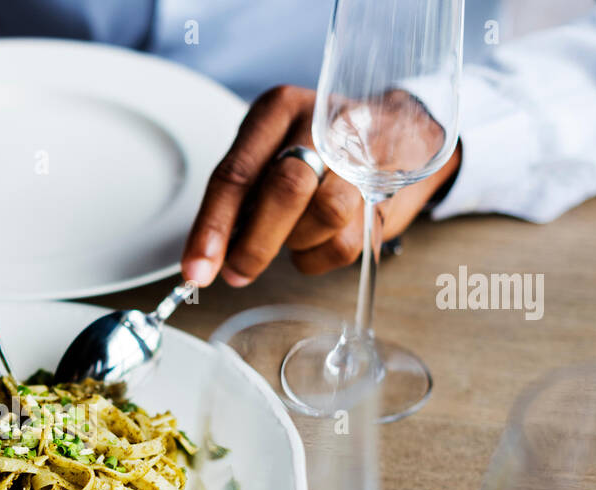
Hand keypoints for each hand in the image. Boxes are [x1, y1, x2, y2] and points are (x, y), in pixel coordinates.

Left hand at [181, 85, 460, 286]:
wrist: (398, 129)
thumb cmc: (313, 148)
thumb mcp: (268, 150)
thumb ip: (239, 196)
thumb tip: (209, 256)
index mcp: (278, 109)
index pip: (238, 172)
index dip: (213, 227)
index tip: (197, 269)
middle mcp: (322, 123)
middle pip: (286, 189)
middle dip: (256, 244)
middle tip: (236, 272)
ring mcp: (362, 154)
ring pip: (325, 214)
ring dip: (298, 243)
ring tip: (290, 238)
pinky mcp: (388, 189)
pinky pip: (347, 242)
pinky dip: (320, 256)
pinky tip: (315, 241)